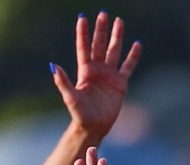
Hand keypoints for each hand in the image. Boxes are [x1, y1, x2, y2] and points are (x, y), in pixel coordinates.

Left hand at [52, 13, 140, 138]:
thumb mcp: (70, 97)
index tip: (82, 18)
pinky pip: (128, 66)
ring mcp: (109, 75)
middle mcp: (97, 69)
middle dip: (101, 29)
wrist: (94, 126)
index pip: (84, 47)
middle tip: (103, 13)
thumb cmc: (80, 114)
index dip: (83, 33)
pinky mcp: (120, 83)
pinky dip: (133, 56)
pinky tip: (137, 44)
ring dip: (117, 36)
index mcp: (85, 71)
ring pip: (114, 51)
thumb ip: (63, 81)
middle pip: (99, 44)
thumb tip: (52, 66)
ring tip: (119, 21)